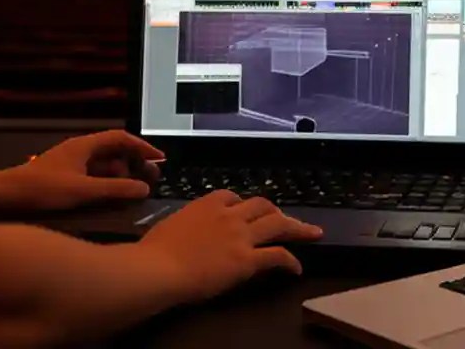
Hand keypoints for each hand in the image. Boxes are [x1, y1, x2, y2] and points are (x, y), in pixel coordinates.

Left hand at [0, 130, 165, 212]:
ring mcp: (70, 164)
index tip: (159, 159)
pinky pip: (92, 175)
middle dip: (134, 162)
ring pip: (103, 165)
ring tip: (133, 189)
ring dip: (120, 174)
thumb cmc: (41, 189)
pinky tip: (111, 196)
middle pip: (114, 151)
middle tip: (150, 177)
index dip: (142, 147)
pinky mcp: (63, 177)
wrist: (4, 197)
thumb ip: (116, 189)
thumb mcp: (84, 190)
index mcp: (84, 146)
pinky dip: (106, 183)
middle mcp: (79, 151)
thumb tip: (144, 188)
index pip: (121, 139)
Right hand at [140, 190, 322, 301]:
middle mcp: (228, 215)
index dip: (242, 202)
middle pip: (261, 204)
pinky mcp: (248, 260)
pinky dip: (291, 261)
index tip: (245, 209)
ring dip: (297, 227)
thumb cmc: (153, 251)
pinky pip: (277, 255)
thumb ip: (183, 224)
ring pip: (278, 224)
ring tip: (311, 233)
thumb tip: (181, 229)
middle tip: (283, 217)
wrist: (158, 269)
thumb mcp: (168, 226)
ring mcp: (241, 236)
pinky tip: (297, 268)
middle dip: (274, 210)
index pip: (231, 195)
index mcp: (206, 205)